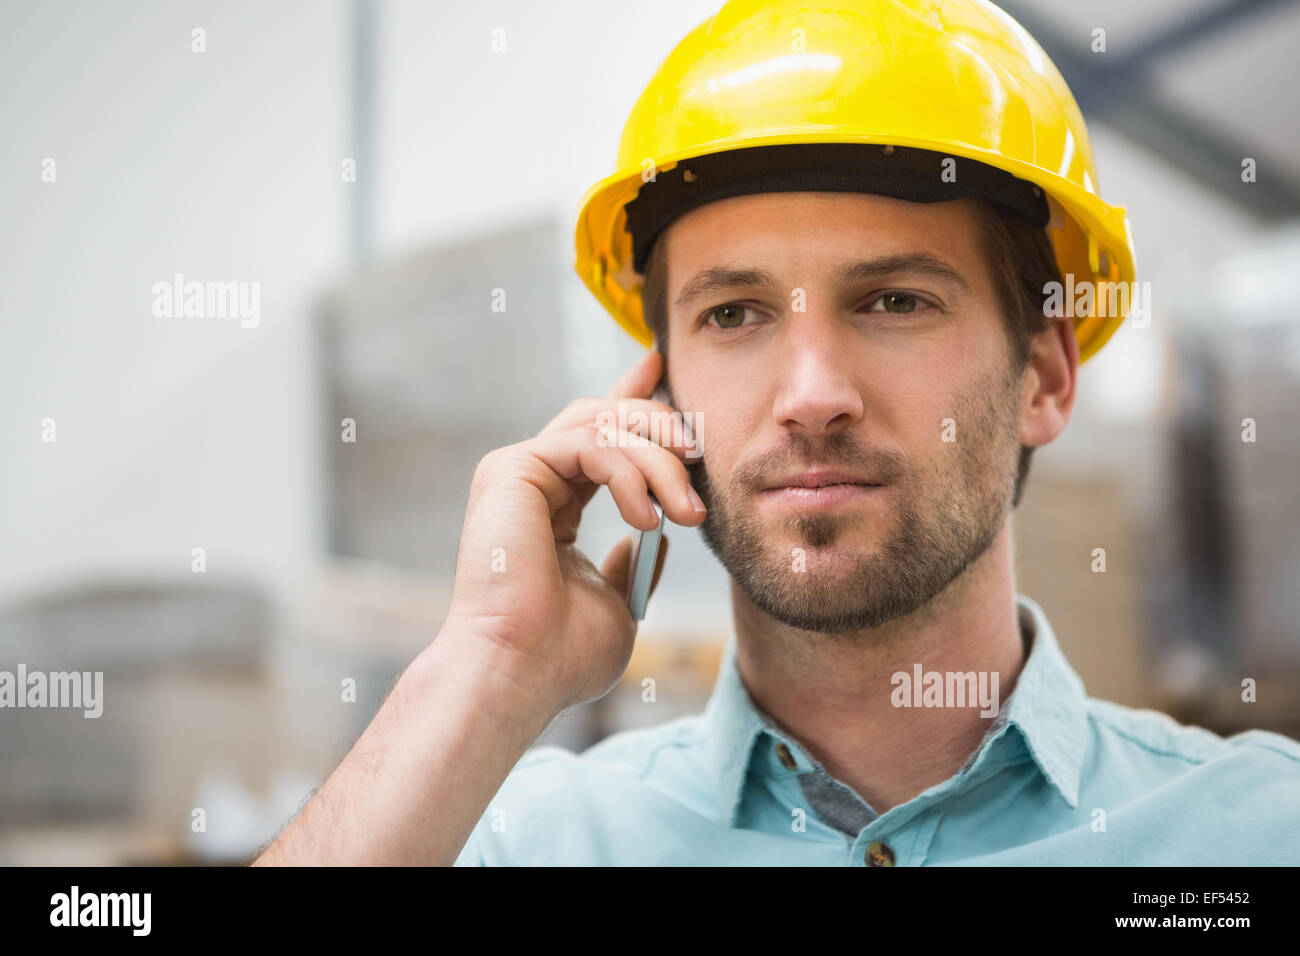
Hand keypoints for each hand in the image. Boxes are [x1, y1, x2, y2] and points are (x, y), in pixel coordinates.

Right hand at [440, 350, 704, 709]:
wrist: (521, 673)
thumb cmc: (562, 655)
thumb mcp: (618, 602)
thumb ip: (633, 563)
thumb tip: (655, 536)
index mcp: (552, 502)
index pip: (599, 433)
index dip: (634, 395)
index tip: (667, 370)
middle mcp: (531, 479)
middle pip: (607, 414)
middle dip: (663, 426)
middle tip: (700, 454)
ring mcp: (517, 472)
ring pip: (604, 424)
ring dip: (659, 459)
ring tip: (688, 509)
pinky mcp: (512, 470)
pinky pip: (589, 444)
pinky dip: (629, 474)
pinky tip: (647, 518)